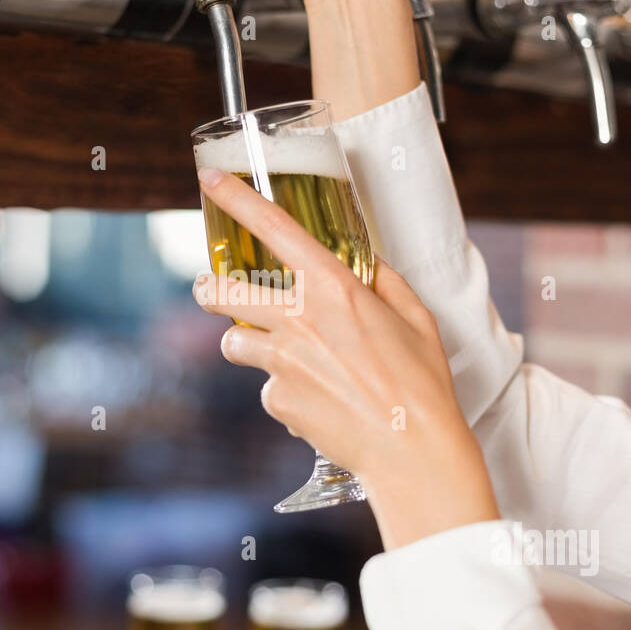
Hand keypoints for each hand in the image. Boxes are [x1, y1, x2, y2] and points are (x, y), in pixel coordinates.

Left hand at [191, 166, 499, 548]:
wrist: (413, 450)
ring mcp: (281, 362)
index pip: (274, 230)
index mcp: (333, 288)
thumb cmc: (422, 384)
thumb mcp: (416, 318)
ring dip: (247, 346)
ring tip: (285, 359)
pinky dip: (285, 392)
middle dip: (208, 290)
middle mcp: (298, 319)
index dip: (236, 199)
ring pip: (234, 344)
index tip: (211, 179)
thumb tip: (367, 264)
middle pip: (220, 293)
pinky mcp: (277, 400)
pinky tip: (319, 401)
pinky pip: (266, 389)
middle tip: (211, 291)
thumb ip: (385, 282)